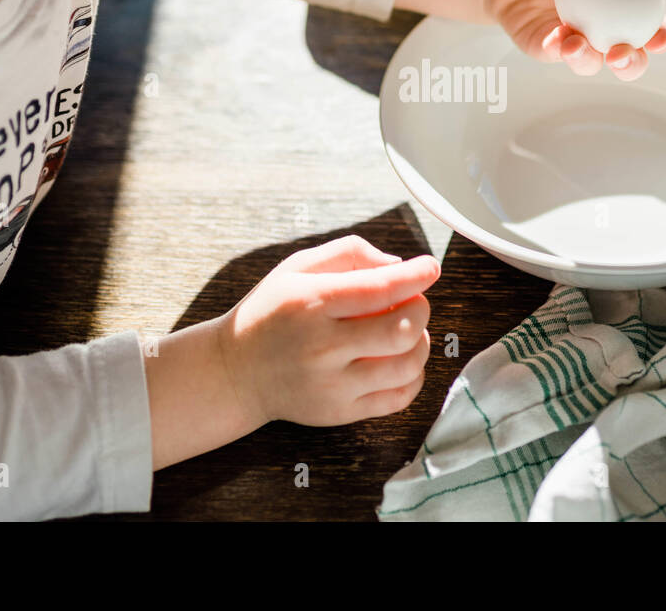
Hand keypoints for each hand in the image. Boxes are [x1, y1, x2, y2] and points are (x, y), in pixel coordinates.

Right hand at [220, 235, 438, 426]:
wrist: (235, 372)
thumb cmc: (270, 313)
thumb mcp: (296, 267)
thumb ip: (348, 253)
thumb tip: (397, 265)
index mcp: (312, 303)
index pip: (379, 289)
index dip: (416, 275)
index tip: (430, 267)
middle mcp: (322, 347)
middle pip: (401, 329)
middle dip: (420, 308)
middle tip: (410, 300)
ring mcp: (332, 386)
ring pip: (407, 366)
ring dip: (420, 342)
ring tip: (404, 331)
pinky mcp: (340, 413)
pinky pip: (399, 399)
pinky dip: (413, 376)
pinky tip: (399, 360)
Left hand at [484, 0, 665, 81]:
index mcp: (622, 4)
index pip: (651, 26)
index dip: (661, 36)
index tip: (660, 38)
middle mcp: (603, 29)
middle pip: (628, 59)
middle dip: (631, 64)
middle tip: (620, 54)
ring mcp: (575, 42)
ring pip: (591, 64)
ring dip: (588, 60)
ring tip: (575, 43)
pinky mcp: (547, 49)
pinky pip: (556, 56)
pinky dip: (558, 49)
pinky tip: (555, 37)